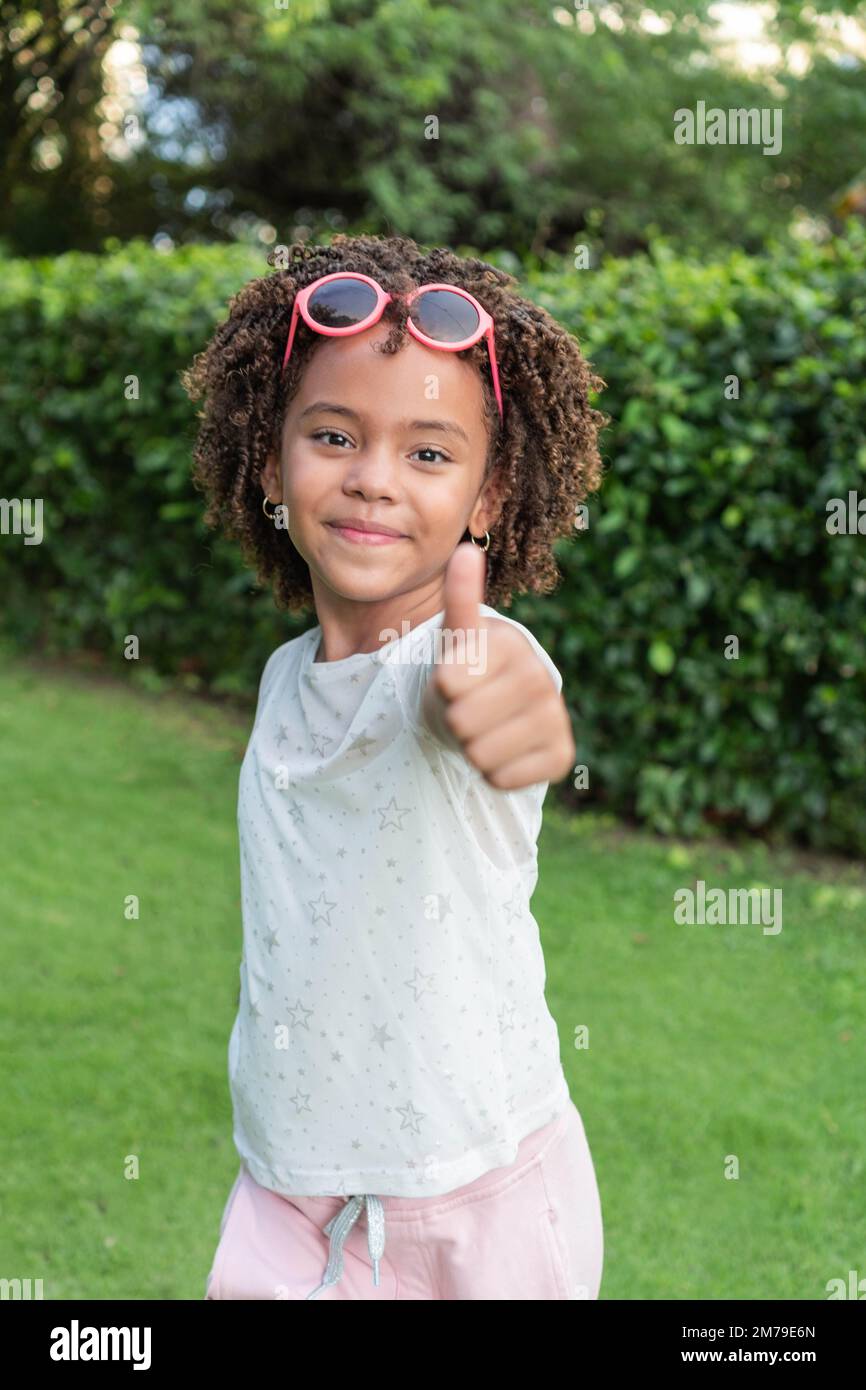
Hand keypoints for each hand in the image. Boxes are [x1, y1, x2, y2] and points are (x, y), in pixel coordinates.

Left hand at [421, 542, 575, 789]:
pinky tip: (505, 751)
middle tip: (469, 708)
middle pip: (462, 721)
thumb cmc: (466, 673)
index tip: (457, 680)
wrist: (493, 715)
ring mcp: (557, 719)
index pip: (447, 683)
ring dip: (472, 748)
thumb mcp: (456, 637)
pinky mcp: (562, 758)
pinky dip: (494, 773)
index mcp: (514, 645)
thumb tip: (465, 549)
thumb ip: (459, 597)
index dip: (441, 688)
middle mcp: (543, 679)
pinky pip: (502, 778)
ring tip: (485, 728)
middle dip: (455, 720)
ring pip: (480, 753)